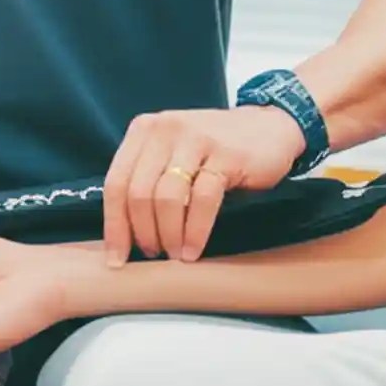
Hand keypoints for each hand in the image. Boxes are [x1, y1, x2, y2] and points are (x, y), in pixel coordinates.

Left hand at [103, 107, 303, 265]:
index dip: (114, 226)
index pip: (115, 183)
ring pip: (167, 198)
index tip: (116, 258)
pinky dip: (195, 231)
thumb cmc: (217, 149)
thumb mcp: (175, 152)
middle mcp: (166, 130)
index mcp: (145, 130)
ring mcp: (196, 139)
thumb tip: (125, 231)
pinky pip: (202, 200)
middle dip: (143, 233)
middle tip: (154, 253)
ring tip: (175, 254)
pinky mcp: (226, 155)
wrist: (272, 127)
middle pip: (138, 193)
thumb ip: (149, 177)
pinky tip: (194, 250)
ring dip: (168, 234)